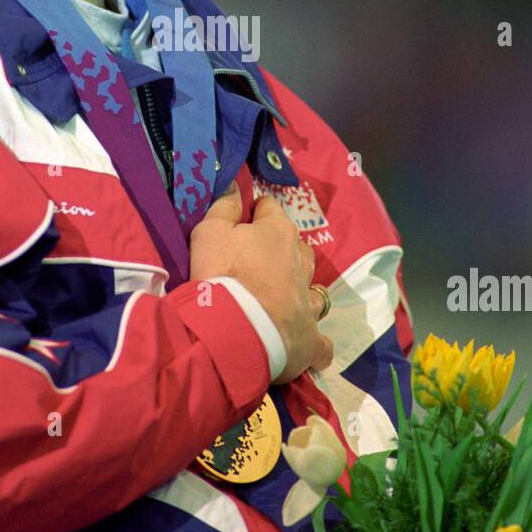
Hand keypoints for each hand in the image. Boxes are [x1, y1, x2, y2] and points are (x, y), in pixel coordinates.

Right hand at [189, 179, 332, 383]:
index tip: (243, 222)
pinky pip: (321, 342)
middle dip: (285, 252)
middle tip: (260, 264)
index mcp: (279, 233)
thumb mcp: (210, 232)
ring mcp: (309, 302)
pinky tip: (306, 345)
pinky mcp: (310, 339)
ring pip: (315, 291)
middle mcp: (301, 263)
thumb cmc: (222, 273)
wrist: (235, 328)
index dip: (256, 213)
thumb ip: (224, 207)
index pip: (270, 209)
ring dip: (303, 293)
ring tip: (285, 302)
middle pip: (299, 248)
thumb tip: (236, 186)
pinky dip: (315, 343)